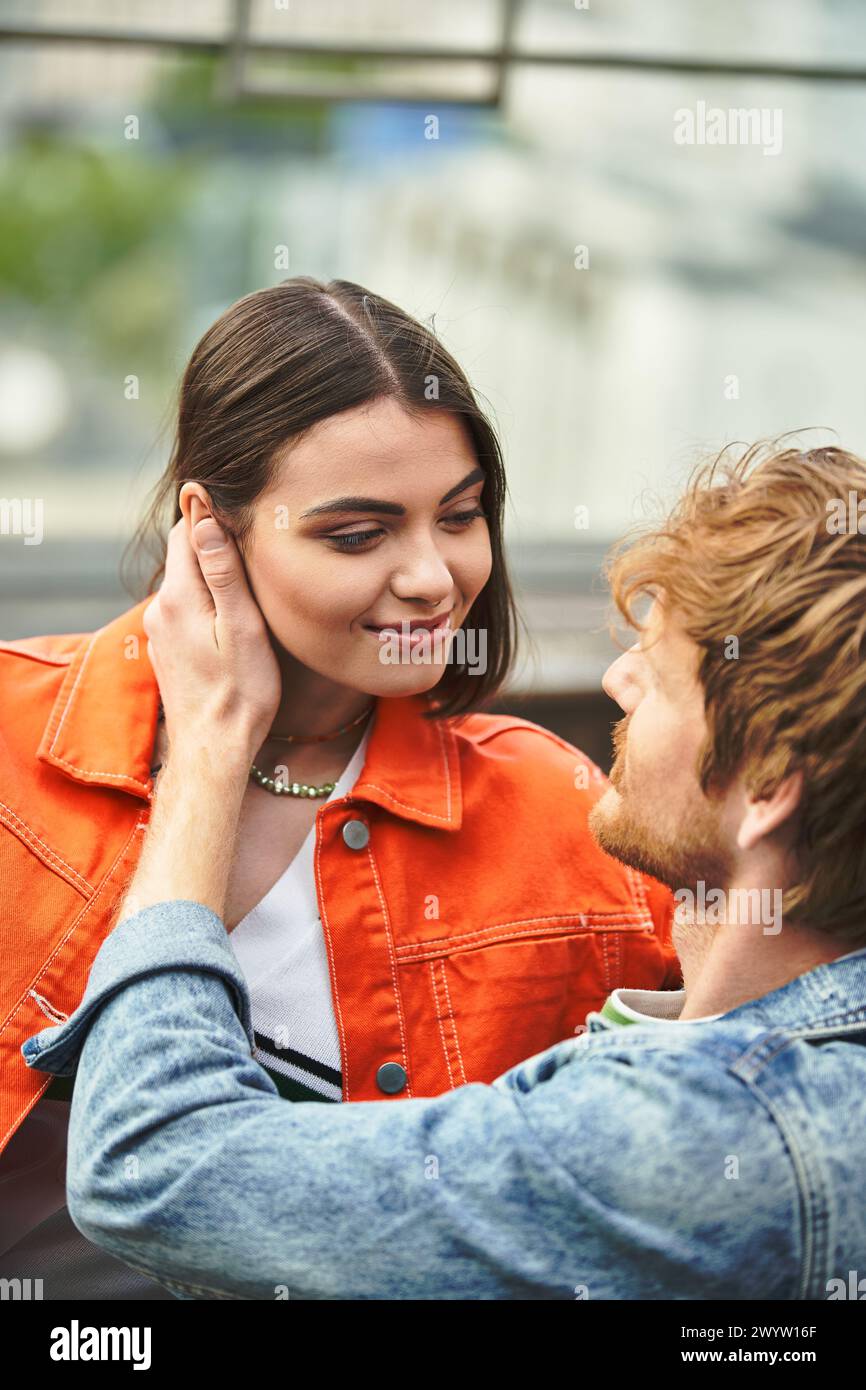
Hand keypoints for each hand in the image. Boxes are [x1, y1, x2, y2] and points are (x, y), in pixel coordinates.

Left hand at [142, 514, 281, 771]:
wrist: (214, 749)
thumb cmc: (240, 691)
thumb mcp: (242, 626)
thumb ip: (223, 571)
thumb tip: (204, 516)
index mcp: (179, 597)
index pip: (185, 531)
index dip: (210, 515)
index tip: (241, 510)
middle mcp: (161, 609)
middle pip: (184, 556)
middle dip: (214, 545)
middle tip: (255, 545)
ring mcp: (161, 632)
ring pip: (186, 585)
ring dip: (212, 577)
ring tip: (249, 584)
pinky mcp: (167, 651)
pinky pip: (185, 611)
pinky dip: (206, 604)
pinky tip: (231, 620)